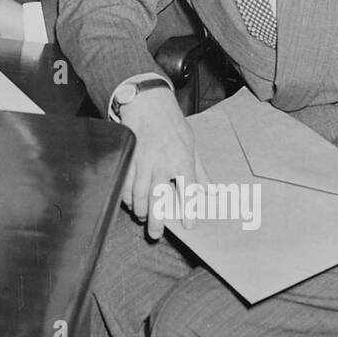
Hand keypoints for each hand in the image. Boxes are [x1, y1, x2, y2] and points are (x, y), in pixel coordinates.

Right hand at [114, 88, 209, 240]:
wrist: (148, 102)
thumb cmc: (172, 124)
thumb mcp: (192, 145)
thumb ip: (200, 171)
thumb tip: (213, 192)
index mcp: (182, 158)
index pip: (188, 188)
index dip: (189, 209)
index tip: (189, 225)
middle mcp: (163, 161)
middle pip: (159, 196)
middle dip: (156, 218)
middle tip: (155, 233)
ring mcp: (143, 159)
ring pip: (138, 192)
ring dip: (140, 209)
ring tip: (142, 218)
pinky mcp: (129, 155)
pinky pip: (124, 181)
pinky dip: (125, 195)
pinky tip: (129, 202)